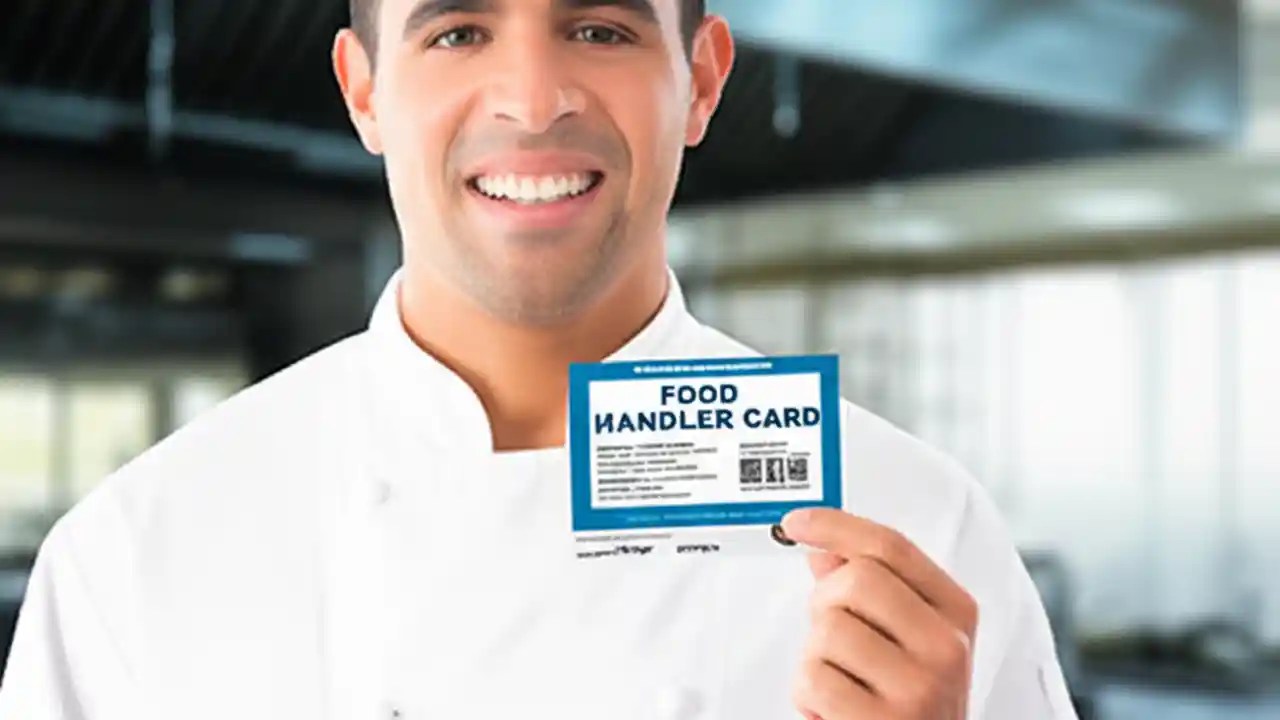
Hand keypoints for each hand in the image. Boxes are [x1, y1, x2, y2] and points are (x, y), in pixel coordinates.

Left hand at [780, 508, 977, 719]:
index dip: (836, 525)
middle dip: (825, 602)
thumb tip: (824, 549)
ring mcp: (919, 688)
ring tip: (842, 683)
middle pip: (856, 579)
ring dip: (816, 657)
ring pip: (827, 630)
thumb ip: (871, 591)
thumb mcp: (907, 641)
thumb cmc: (909, 704)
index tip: (797, 523)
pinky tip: (835, 710)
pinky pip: (813, 678)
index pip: (892, 548)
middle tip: (831, 636)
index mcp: (956, 615)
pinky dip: (808, 695)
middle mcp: (946, 648)